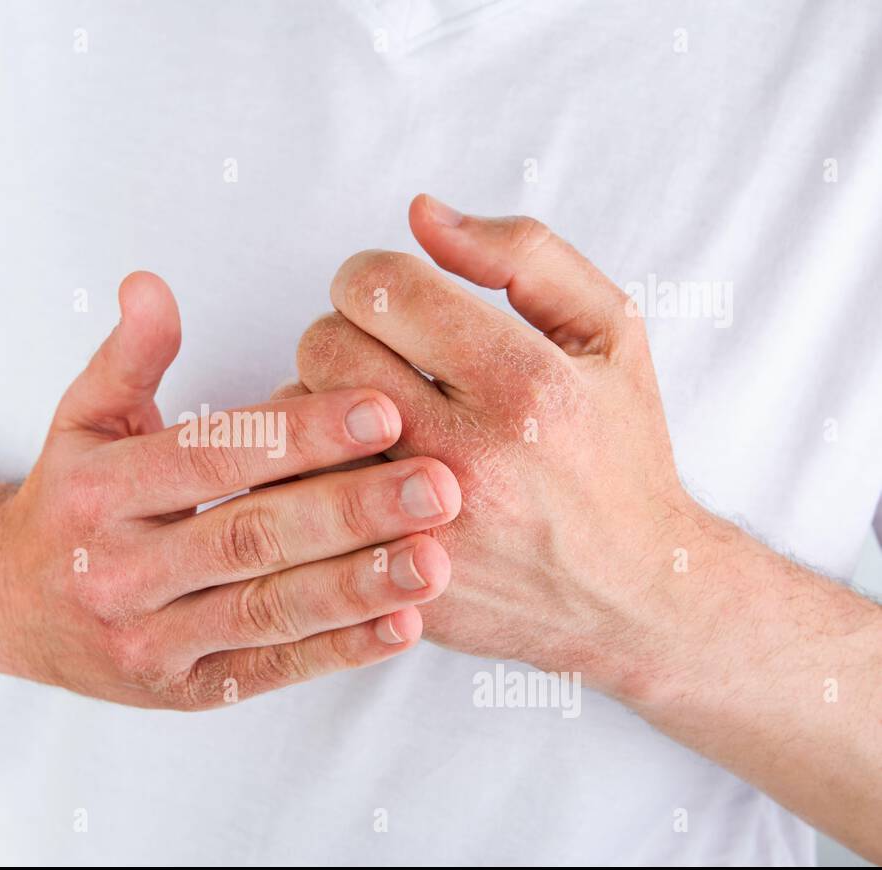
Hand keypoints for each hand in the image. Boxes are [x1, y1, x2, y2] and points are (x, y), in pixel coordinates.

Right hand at [0, 271, 458, 709]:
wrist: (5, 606)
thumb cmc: (66, 499)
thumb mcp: (81, 419)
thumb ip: (127, 356)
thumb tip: (150, 283)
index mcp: (100, 490)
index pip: (210, 455)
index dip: (297, 434)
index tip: (384, 408)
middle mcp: (119, 571)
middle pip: (248, 536)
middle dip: (349, 510)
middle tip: (437, 484)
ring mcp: (148, 640)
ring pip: (265, 611)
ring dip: (357, 588)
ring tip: (436, 559)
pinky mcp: (181, 690)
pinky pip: (267, 671)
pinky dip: (337, 652)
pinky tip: (403, 625)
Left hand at [288, 196, 712, 693]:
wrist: (632, 596)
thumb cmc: (618, 453)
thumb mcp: (610, 331)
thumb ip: (521, 253)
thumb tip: (420, 212)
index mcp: (526, 382)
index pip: (379, 288)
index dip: (368, 278)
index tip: (385, 298)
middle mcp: (471, 455)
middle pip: (324, 348)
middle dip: (340, 335)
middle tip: (378, 356)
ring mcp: (422, 525)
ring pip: (298, 424)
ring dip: (316, 404)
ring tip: (366, 413)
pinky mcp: (387, 575)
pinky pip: (297, 499)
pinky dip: (308, 473)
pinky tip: (349, 470)